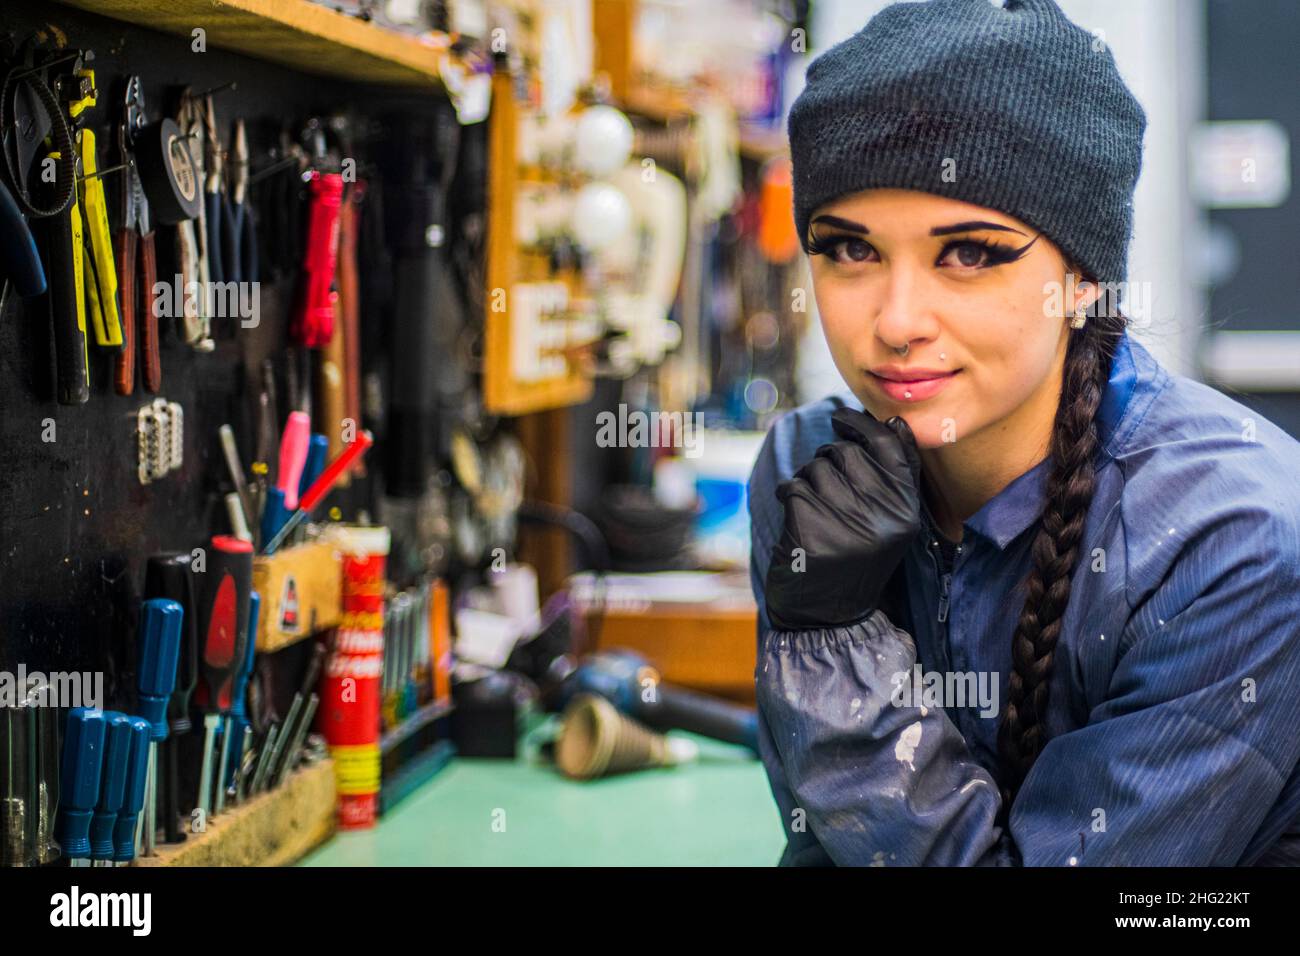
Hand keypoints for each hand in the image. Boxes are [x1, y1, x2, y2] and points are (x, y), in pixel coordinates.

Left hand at [764, 407, 922, 629]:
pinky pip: (792, 486)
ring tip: (813, 509)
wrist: (826, 616)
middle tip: (824, 485)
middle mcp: (883, 515)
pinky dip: (788, 495)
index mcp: (907, 510)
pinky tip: (795, 520)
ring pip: (815, 466)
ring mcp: (847, 522)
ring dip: (806, 480)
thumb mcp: (889, 522)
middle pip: (846, 452)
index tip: (841, 418)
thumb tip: (892, 419)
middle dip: (827, 458)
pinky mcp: (811, 528)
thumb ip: (892, 476)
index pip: (890, 444)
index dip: (862, 424)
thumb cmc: (854, 559)